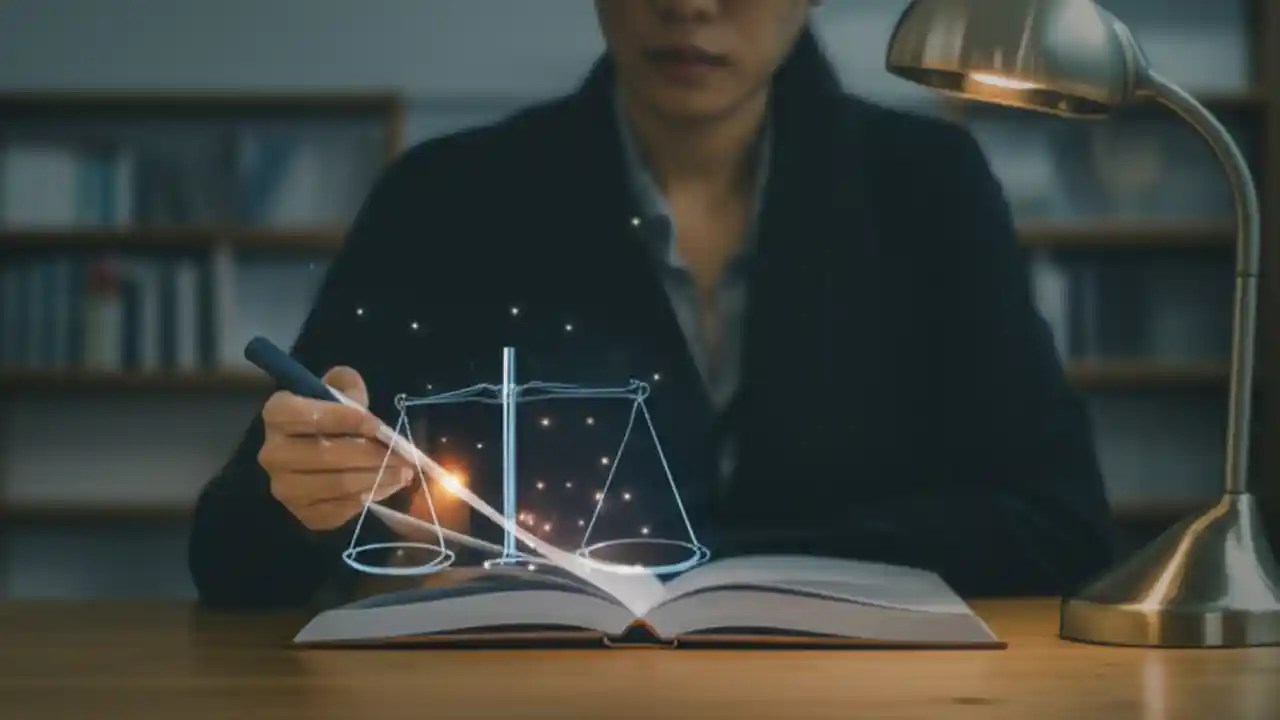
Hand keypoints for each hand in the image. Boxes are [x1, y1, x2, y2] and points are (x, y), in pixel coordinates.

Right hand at [258, 366, 412, 530]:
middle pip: (325, 455)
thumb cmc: (329, 419)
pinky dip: (367, 498)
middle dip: (371, 455)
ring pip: (336, 485)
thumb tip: (355, 392)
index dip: (345, 419)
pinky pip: (339, 510)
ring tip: (403, 472)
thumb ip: (346, 386)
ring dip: (376, 479)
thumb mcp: (337, 393)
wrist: (313, 457)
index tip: (378, 425)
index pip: (309, 416)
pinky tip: (386, 486)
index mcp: (277, 414)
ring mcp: (284, 488)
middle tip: (402, 455)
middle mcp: (272, 453)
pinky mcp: (302, 514)